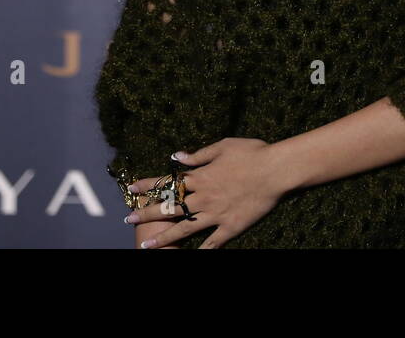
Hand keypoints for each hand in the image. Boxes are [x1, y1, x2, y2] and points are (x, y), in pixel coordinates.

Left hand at [125, 138, 287, 248]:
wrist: (276, 170)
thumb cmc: (252, 153)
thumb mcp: (223, 146)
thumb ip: (198, 154)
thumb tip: (176, 156)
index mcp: (200, 176)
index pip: (167, 182)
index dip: (147, 185)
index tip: (131, 189)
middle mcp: (203, 197)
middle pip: (169, 208)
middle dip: (147, 214)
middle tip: (129, 221)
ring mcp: (216, 214)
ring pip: (184, 229)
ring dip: (164, 238)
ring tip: (147, 246)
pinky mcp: (231, 226)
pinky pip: (213, 242)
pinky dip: (202, 250)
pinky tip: (193, 257)